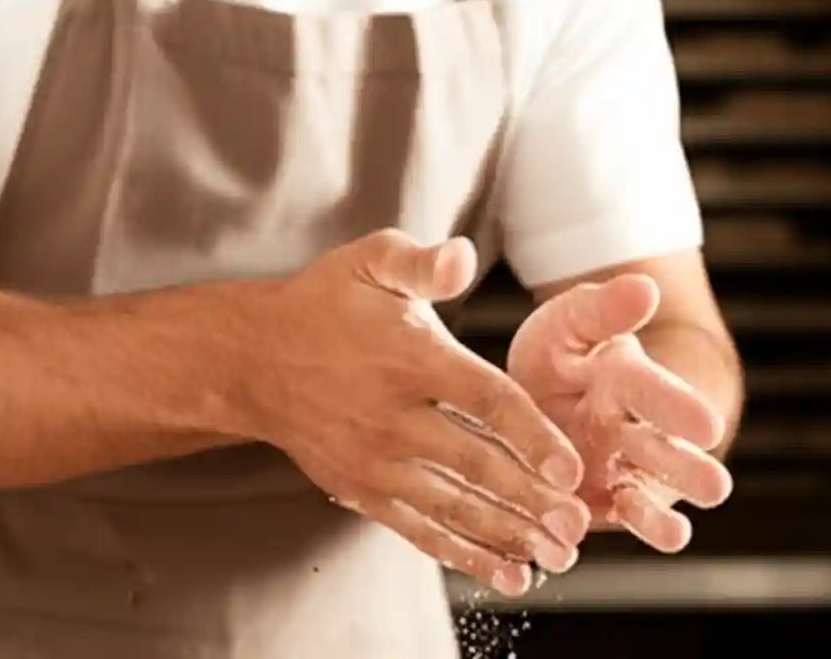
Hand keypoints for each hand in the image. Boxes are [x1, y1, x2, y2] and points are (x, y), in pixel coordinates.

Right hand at [250, 230, 590, 595]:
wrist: (252, 359)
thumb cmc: (323, 304)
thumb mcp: (369, 262)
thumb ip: (421, 262)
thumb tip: (463, 257)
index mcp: (410, 359)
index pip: (484, 402)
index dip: (532, 437)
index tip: (570, 469)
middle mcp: (393, 417)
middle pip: (476, 466)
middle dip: (531, 501)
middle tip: (578, 526)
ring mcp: (375, 461)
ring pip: (453, 506)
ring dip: (508, 535)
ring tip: (557, 557)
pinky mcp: (361, 490)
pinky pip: (419, 529)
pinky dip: (464, 554)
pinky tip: (507, 573)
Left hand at [505, 275, 732, 552]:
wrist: (538, 395)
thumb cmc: (560, 354)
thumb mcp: (568, 322)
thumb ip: (601, 308)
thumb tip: (643, 285)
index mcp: (627, 381)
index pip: (654, 392)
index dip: (677, 408)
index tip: (706, 425)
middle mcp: (631, 432)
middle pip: (661, 452)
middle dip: (685, 470)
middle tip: (716, 487)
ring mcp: (613, 472)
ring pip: (639, 498)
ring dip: (654, 516)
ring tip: (675, 534)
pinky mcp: (589, 506)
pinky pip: (593, 525)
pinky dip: (585, 538)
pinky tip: (580, 551)